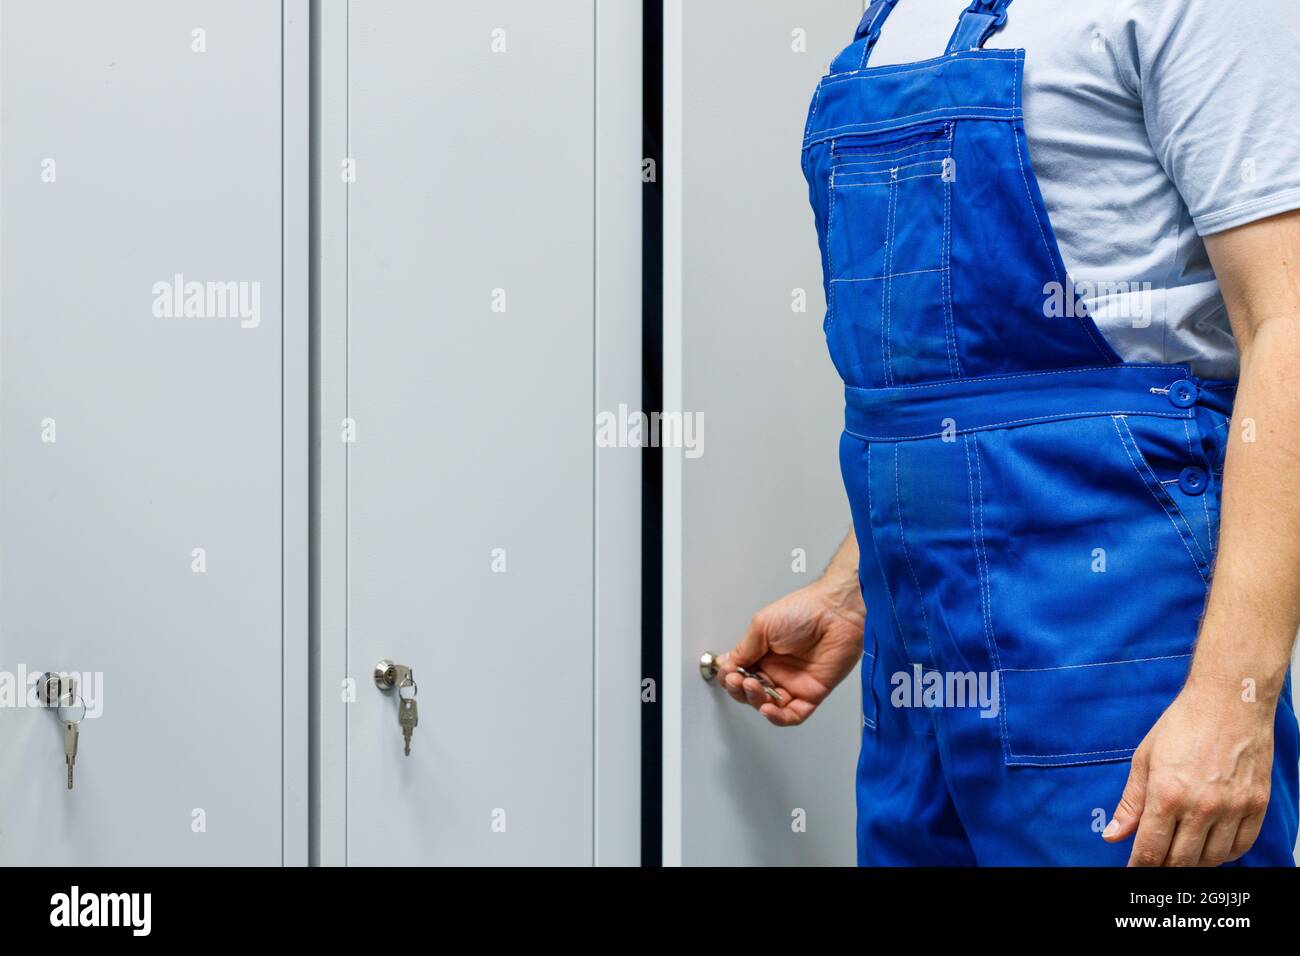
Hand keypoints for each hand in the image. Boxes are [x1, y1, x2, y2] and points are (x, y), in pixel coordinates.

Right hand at [717, 572, 865, 726]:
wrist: (836, 613)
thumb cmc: (804, 611)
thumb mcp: (762, 626)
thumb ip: (744, 649)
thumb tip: (727, 664)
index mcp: (764, 652)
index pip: (740, 673)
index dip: (730, 677)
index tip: (728, 674)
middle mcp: (778, 669)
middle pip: (751, 692)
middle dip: (740, 690)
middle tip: (739, 680)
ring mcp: (794, 682)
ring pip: (768, 705)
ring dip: (756, 701)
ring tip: (753, 688)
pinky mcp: (812, 693)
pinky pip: (794, 714)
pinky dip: (778, 717)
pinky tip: (768, 709)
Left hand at [1104, 676, 1274, 865]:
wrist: (1229, 702)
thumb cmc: (1183, 724)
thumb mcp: (1144, 759)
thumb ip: (1130, 803)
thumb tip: (1113, 836)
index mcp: (1167, 794)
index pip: (1151, 850)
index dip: (1139, 867)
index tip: (1134, 870)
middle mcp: (1201, 806)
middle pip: (1181, 861)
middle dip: (1164, 867)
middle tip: (1156, 862)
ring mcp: (1232, 808)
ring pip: (1211, 859)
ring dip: (1194, 863)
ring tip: (1181, 854)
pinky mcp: (1256, 805)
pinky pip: (1241, 846)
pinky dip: (1224, 854)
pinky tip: (1210, 846)